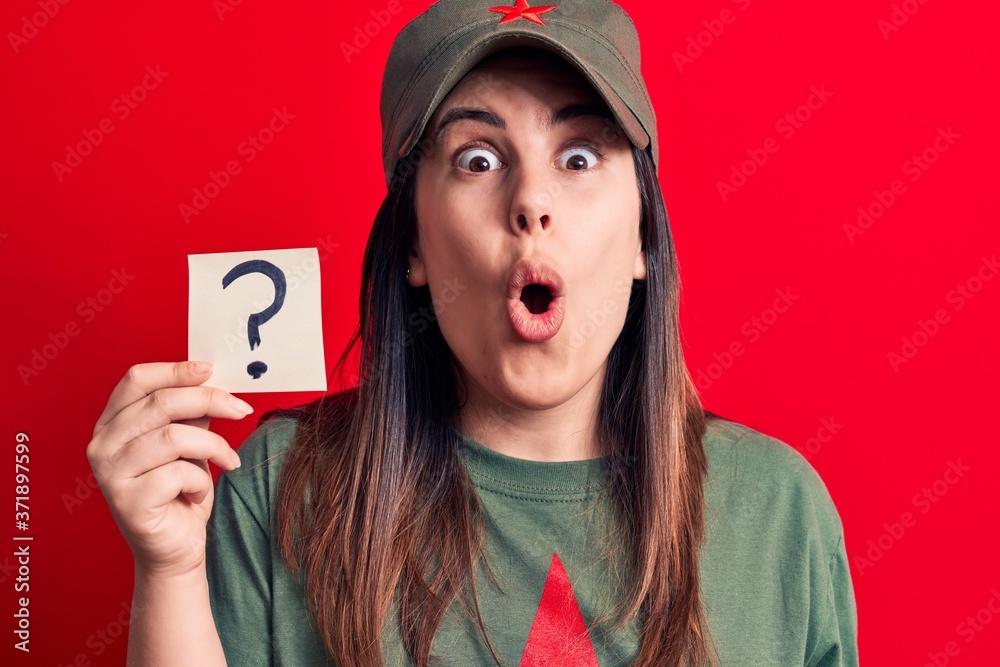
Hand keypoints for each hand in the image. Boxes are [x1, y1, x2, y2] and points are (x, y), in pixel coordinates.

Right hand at [87, 361, 251, 576]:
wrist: (175, 549)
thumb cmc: (180, 491)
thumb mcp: (188, 442)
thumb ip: (191, 413)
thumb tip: (213, 380)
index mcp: (112, 423)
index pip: (137, 380)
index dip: (176, 369)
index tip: (211, 369)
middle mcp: (103, 445)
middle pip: (160, 402)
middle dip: (210, 400)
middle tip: (241, 409)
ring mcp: (110, 474)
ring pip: (173, 436)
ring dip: (213, 447)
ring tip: (228, 461)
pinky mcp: (127, 502)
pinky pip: (178, 474)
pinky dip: (202, 482)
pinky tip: (199, 494)